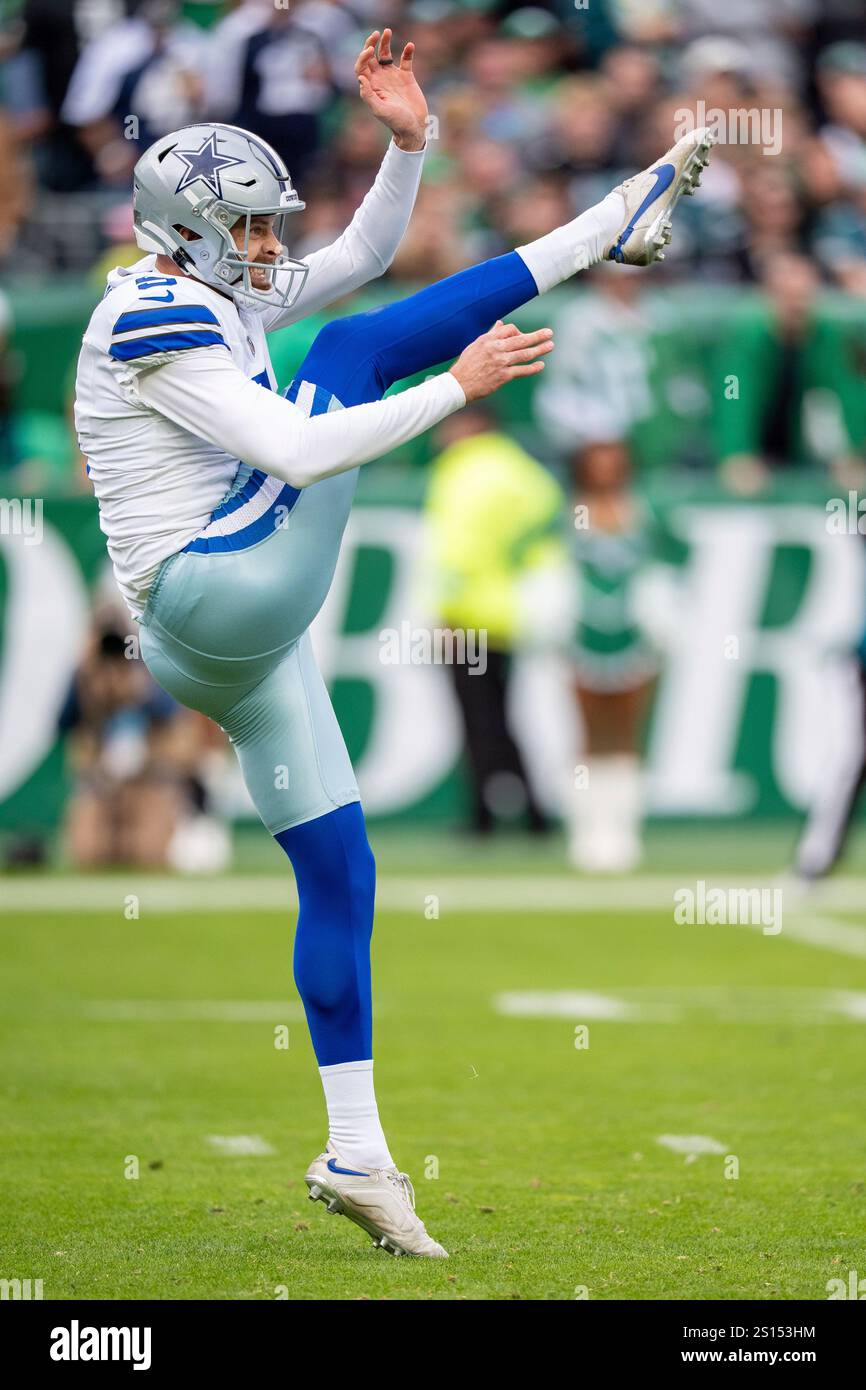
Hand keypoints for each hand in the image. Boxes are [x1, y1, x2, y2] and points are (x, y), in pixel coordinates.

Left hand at [355, 28, 427, 151]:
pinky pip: (406, 60)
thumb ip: (368, 96)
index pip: (362, 66)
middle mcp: (380, 79)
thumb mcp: (380, 111)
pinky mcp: (407, 76)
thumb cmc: (396, 122)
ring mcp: (393, 76)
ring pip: (385, 54)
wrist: (413, 127)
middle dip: (370, 44)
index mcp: (371, 86)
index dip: (363, 56)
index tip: (370, 50)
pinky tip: (410, 46)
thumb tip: (360, 78)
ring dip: (385, 42)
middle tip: (376, 34)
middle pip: (371, 56)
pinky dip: (408, 52)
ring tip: (387, 31)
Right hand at [449, 321, 554, 401]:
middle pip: (521, 339)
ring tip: (550, 346)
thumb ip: (490, 334)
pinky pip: (522, 371)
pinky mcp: (503, 376)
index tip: (524, 337)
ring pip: (524, 354)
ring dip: (540, 349)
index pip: (510, 329)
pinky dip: (533, 368)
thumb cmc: (466, 365)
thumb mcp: (476, 345)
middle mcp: (496, 348)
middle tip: (549, 333)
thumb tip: (500, 323)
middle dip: (537, 336)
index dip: (519, 332)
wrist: (459, 385)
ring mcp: (500, 362)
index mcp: (489, 339)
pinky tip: (541, 365)